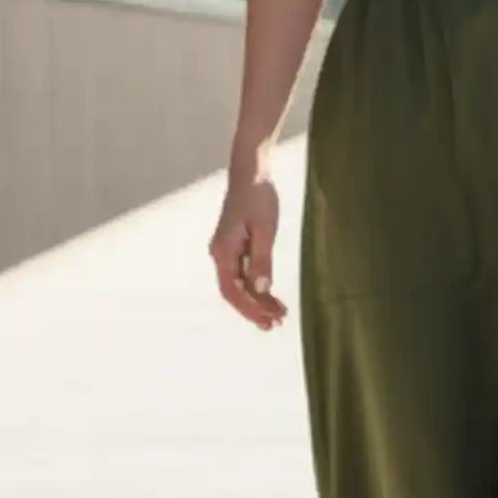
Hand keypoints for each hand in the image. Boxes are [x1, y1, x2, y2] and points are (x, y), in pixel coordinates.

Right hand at [208, 174, 287, 330]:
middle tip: (276, 325)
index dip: (250, 309)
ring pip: (239, 284)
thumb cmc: (259, 197)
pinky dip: (257, 287)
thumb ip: (262, 261)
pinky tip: (270, 297)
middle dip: (254, 310)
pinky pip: (243, 273)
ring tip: (278, 316)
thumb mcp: (265, 230)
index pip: (232, 290)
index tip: (269, 320)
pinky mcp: (235, 246)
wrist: (251, 172)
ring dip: (257, 301)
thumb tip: (260, 292)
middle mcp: (220, 253)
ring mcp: (226, 251)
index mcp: (222, 251)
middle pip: (234, 291)